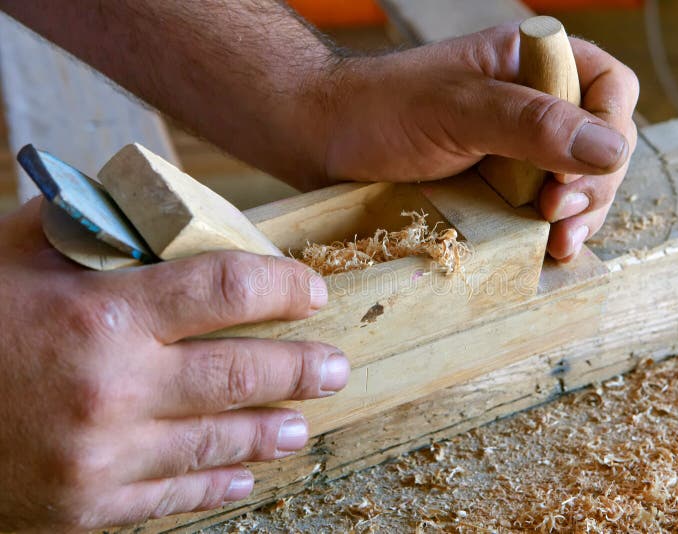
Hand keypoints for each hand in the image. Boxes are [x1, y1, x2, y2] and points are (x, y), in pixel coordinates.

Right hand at [0, 199, 348, 530]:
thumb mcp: (20, 253)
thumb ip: (97, 230)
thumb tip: (164, 212)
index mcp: (101, 312)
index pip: (226, 290)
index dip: (282, 288)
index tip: (311, 291)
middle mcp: (112, 386)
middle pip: (240, 372)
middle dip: (301, 369)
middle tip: (336, 367)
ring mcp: (101, 454)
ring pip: (218, 441)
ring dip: (272, 431)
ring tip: (304, 424)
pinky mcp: (84, 505)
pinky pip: (171, 497)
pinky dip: (216, 484)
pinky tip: (246, 474)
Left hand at [321, 23, 638, 260]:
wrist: (323, 141)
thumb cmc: (380, 110)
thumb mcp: (457, 109)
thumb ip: (530, 122)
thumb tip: (610, 148)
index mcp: (531, 63)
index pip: (609, 87)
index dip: (610, 130)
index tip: (582, 172)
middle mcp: (533, 104)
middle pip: (602, 143)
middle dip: (594, 183)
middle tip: (561, 213)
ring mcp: (518, 148)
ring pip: (579, 181)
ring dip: (581, 215)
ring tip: (559, 242)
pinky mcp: (499, 185)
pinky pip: (545, 208)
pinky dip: (553, 230)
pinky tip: (547, 249)